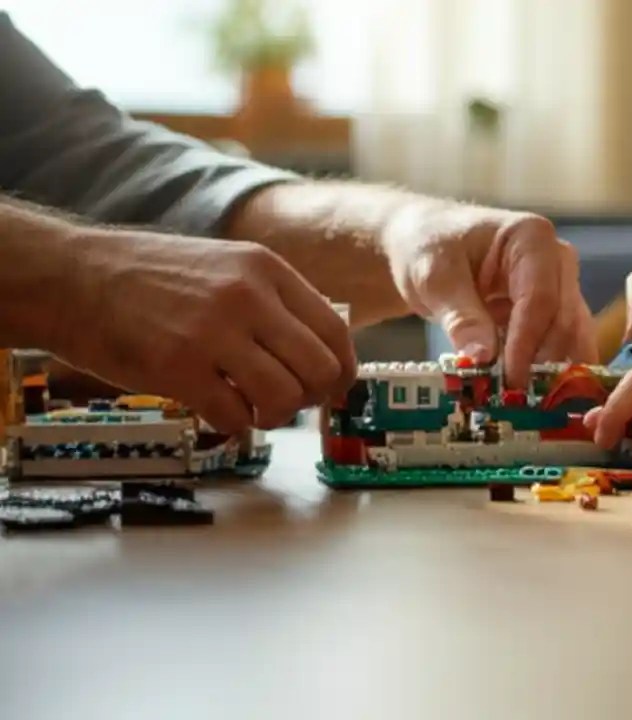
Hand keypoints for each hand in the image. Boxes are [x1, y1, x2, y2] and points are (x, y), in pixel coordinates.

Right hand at [53, 230, 355, 433]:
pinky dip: (234, 425)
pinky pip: (235, 416)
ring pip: (285, 397)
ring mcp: (213, 332)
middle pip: (320, 369)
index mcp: (267, 270)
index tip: (334, 390)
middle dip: (313, 398)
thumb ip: (275, 303)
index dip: (343, 371)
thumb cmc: (153, 279)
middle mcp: (248, 297)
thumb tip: (323, 353)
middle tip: (288, 402)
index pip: (335, 331)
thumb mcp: (228, 267)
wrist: (74, 277)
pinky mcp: (177, 368)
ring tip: (251, 408)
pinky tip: (218, 412)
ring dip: (275, 416)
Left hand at [382, 204, 594, 386]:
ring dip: (553, 370)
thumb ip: (460, 317)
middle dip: (545, 361)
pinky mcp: (553, 311)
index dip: (528, 342)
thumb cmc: (428, 249)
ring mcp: (559, 285)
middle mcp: (557, 259)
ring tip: (529, 402)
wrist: (422, 246)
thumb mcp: (434, 279)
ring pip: (571, 335)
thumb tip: (482, 359)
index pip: (539, 297)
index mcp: (531, 237)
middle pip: (564, 318)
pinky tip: (532, 394)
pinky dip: (548, 369)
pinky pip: (561, 343)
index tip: (512, 381)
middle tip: (521, 400)